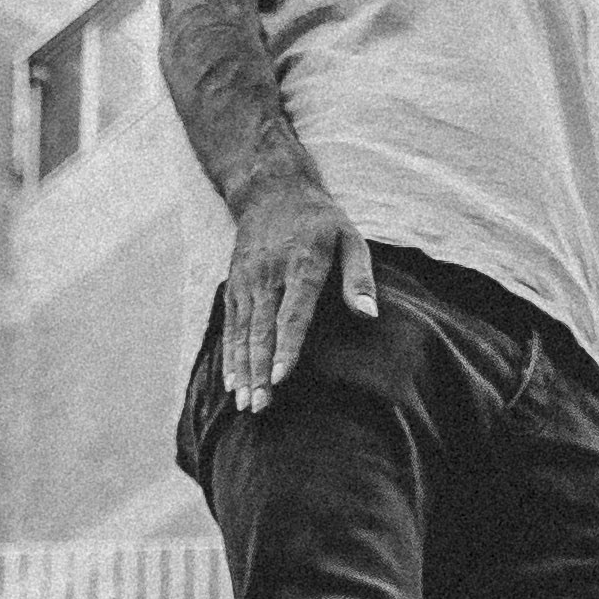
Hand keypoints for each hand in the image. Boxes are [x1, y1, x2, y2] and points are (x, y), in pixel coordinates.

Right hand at [221, 194, 377, 410]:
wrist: (272, 190)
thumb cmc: (321, 221)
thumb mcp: (351, 237)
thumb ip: (360, 278)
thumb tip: (369, 315)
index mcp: (302, 264)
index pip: (293, 311)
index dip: (287, 346)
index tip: (282, 377)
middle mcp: (269, 275)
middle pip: (262, 329)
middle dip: (260, 370)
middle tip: (259, 407)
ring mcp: (248, 281)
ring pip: (243, 332)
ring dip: (243, 370)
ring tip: (244, 404)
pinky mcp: (234, 285)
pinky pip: (230, 326)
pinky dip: (229, 355)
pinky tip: (231, 383)